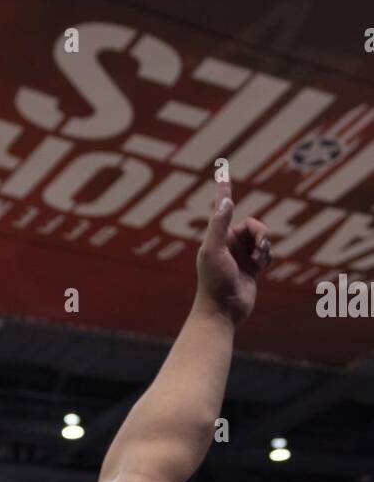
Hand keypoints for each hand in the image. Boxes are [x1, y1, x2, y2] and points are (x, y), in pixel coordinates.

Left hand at [195, 172, 271, 325]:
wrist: (223, 311)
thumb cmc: (214, 282)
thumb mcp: (213, 251)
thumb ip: (219, 226)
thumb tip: (225, 202)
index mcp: (217, 237)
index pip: (222, 208)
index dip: (224, 190)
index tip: (223, 171)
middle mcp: (228, 244)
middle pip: (253, 225)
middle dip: (260, 234)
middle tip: (260, 248)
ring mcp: (240, 255)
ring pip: (262, 238)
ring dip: (265, 247)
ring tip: (259, 261)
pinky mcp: (252, 268)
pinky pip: (266, 252)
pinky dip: (267, 257)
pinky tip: (261, 268)